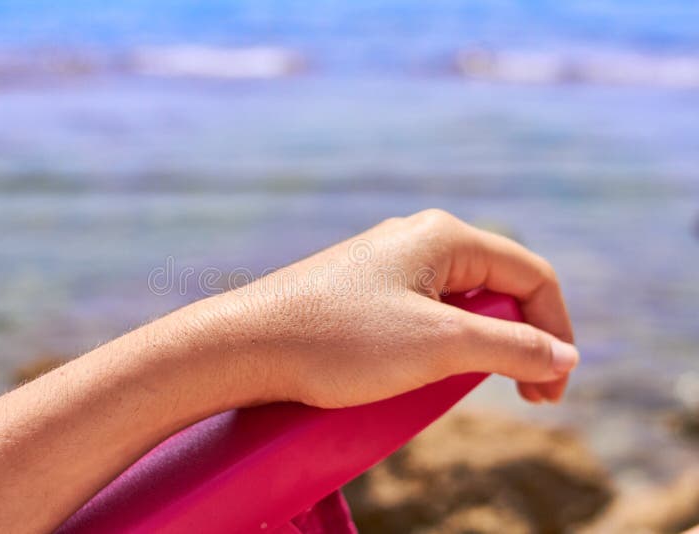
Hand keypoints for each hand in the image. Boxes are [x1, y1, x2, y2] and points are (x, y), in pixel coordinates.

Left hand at [188, 209, 577, 407]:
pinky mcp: (363, 289)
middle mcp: (419, 239)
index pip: (532, 275)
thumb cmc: (338, 340)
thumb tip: (564, 356)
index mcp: (445, 237)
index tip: (551, 389)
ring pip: (462, 300)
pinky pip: (426, 310)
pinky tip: (433, 369)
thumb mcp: (438, 345)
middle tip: (526, 395)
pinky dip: (446, 341)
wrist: (245, 344)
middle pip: (499, 286)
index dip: (555, 331)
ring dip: (484, 343)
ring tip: (477, 384)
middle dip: (522, 340)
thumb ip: (510, 347)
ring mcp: (388, 263)